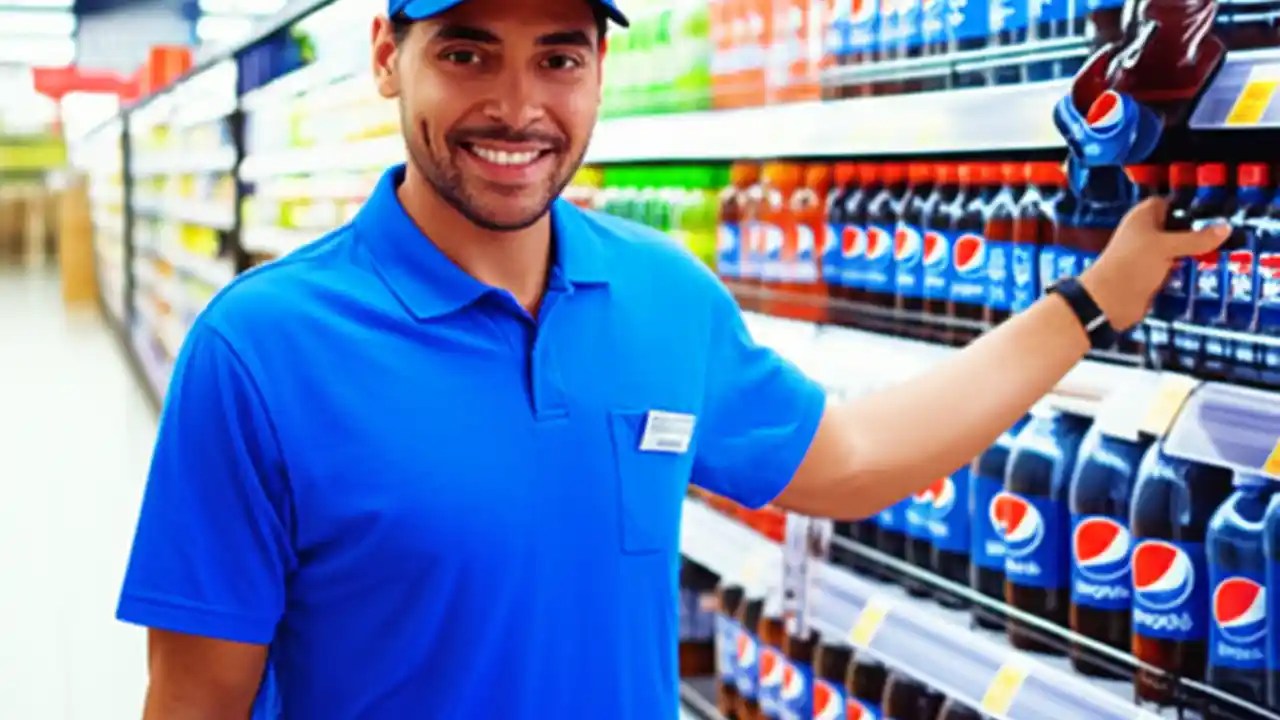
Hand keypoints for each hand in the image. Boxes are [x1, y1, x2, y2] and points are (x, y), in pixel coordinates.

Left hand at [1079, 197, 1229, 330]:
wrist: (1108, 302)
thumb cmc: (1132, 265)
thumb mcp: (1166, 247)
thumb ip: (1196, 238)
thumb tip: (1226, 227)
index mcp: (1143, 217)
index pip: (1171, 203)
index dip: (1191, 206)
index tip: (1220, 210)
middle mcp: (1147, 233)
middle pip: (1179, 228)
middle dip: (1202, 232)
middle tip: (1234, 233)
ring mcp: (1150, 256)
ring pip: (1181, 250)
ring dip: (1200, 253)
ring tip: (1233, 251)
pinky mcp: (1155, 276)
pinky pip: (1178, 269)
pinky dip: (1192, 270)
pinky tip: (1216, 270)